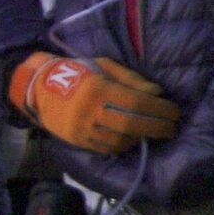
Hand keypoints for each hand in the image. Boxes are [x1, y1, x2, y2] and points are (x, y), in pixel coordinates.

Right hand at [11, 50, 180, 152]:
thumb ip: (130, 79)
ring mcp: (82, 128)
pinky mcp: (76, 140)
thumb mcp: (104, 66)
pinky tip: (131, 138)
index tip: (175, 112)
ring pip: (119, 140)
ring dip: (139, 138)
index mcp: (98, 88)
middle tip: (171, 128)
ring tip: (149, 132)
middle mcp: (89, 110)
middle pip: (132, 125)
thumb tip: (157, 94)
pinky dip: (122, 145)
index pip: (137, 103)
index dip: (160, 110)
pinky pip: (106, 148)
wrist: (38, 87)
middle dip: (156, 127)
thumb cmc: (77, 72)